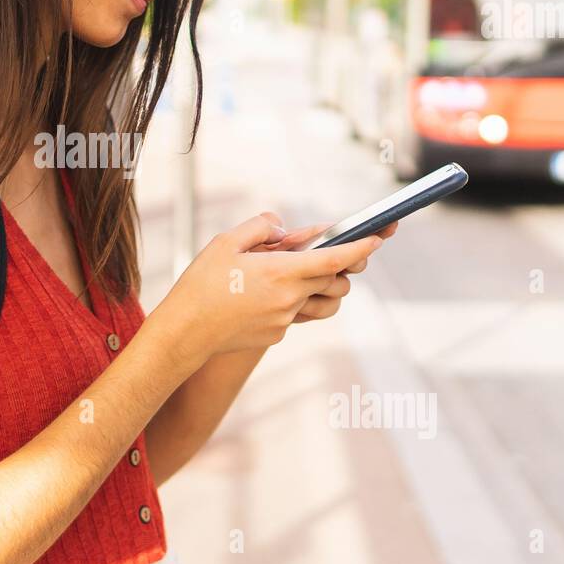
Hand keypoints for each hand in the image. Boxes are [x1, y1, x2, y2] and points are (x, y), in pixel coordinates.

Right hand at [150, 212, 384, 371]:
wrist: (184, 332)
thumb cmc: (201, 284)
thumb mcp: (225, 242)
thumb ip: (260, 228)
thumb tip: (282, 229)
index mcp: (281, 272)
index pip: (335, 259)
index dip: (362, 248)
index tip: (380, 238)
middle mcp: (289, 299)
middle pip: (338, 284)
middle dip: (342, 268)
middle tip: (323, 254)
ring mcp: (285, 321)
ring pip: (325, 305)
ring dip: (325, 289)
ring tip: (302, 276)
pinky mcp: (276, 335)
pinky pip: (298, 316)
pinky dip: (295, 302)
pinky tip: (268, 295)